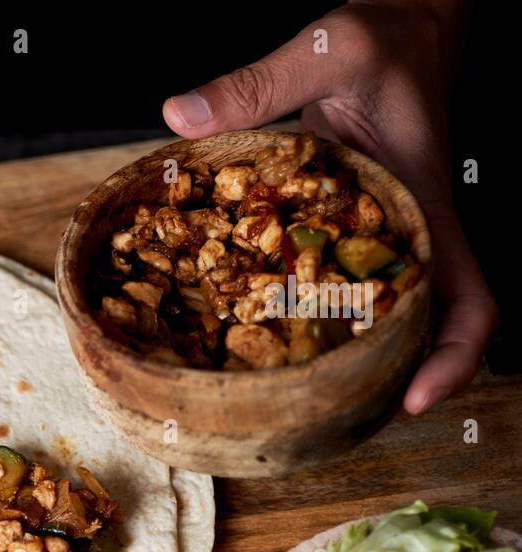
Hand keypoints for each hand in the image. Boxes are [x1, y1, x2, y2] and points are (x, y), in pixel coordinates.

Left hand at [160, 1, 492, 414]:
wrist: (399, 25)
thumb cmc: (384, 38)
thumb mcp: (327, 48)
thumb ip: (257, 83)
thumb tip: (178, 118)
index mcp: (423, 206)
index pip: (468, 300)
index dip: (452, 357)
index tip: (416, 398)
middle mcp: (407, 233)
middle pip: (420, 330)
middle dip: (385, 378)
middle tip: (320, 417)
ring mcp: (378, 235)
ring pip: (374, 313)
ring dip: (343, 355)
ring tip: (283, 396)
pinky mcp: (345, 227)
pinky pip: (332, 280)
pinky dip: (302, 309)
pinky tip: (247, 327)